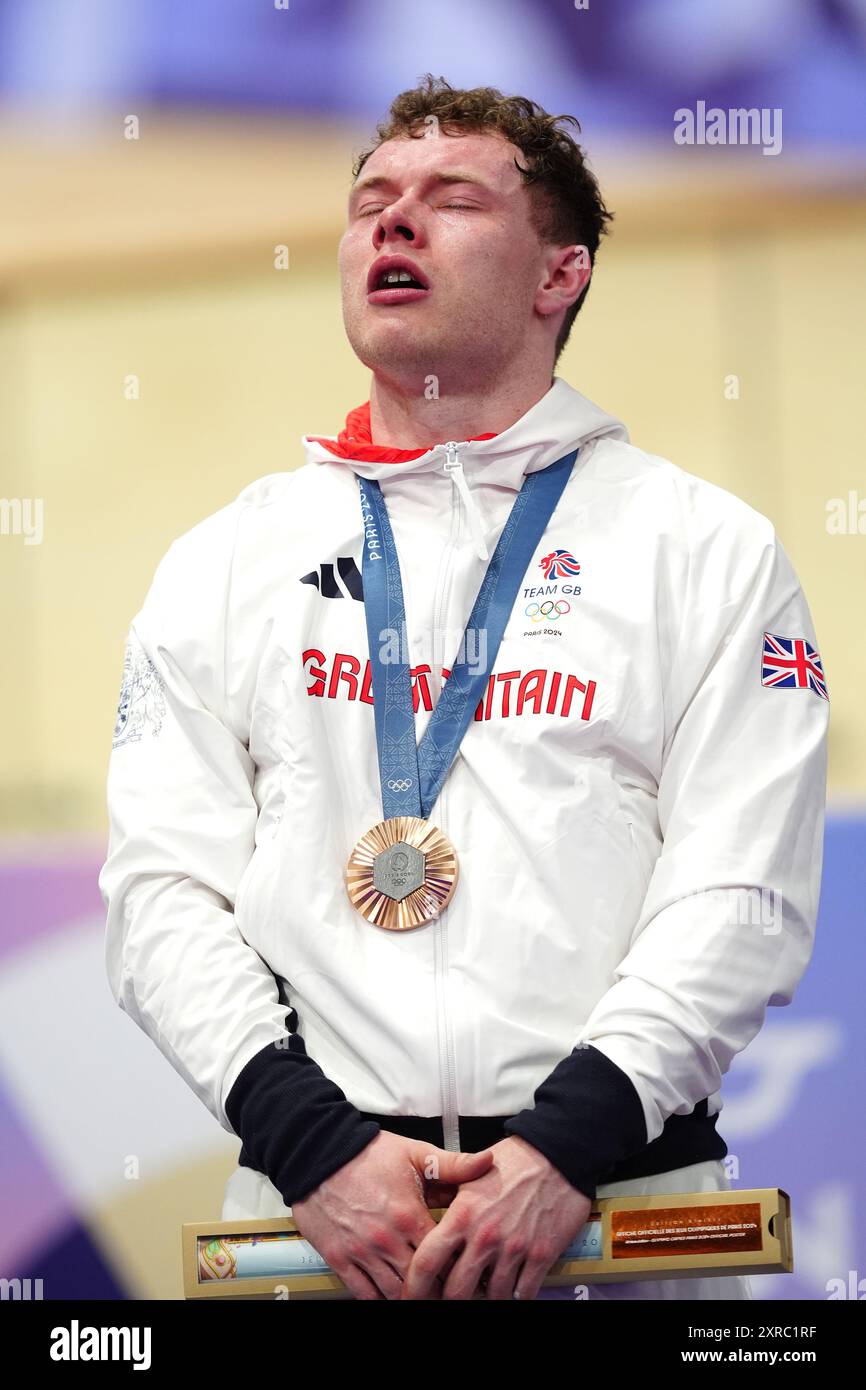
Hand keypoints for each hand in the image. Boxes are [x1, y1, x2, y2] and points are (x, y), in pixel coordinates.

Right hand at [290, 1130, 493, 1299]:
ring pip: (394, 1294)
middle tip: (447, 1286)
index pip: (444, 1257)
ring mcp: (362, 1252)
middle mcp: (387, 1240)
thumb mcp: (415, 1154)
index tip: (465, 1267)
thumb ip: (454, 1164)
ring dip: (411, 1296)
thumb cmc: (367, 1153)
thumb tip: (486, 1162)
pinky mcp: (340, 1259)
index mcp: (409, 1216)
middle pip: (422, 1282)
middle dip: (437, 1287)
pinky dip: (379, 1300)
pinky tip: (391, 1295)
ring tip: (423, 1291)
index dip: (457, 1264)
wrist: (320, 1153)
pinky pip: (363, 1294)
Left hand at [400, 1134, 591, 1299]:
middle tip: (449, 1298)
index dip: (414, 1287)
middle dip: (449, 1299)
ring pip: (492, 1296)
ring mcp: (514, 1249)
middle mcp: (485, 1236)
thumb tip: (433, 1224)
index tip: (410, 1296)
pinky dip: (516, 1295)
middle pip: (456, 1290)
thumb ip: (451, 1204)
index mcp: (463, 1215)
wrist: (557, 1155)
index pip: (427, 1262)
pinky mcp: (541, 1255)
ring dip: (486, 1296)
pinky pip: (524, 1293)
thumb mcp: (471, 1175)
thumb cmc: (515, 1161)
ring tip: (485, 1288)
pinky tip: (512, 1288)